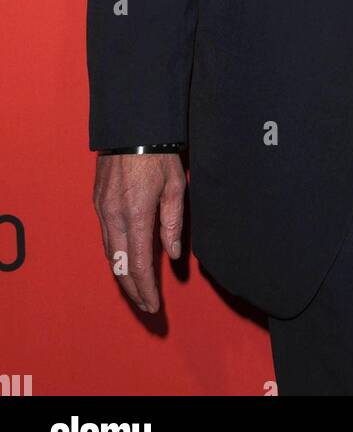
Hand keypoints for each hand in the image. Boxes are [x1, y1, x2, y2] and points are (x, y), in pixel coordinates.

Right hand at [93, 153, 184, 314]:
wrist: (131, 126)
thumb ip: (173, 222)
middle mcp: (114, 217)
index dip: (146, 289)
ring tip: (137, 290)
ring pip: (109, 254)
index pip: (140, 264)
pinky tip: (125, 260)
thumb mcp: (175, 186)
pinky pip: (105, 237)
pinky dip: (115, 255)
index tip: (154, 305)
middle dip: (133, 290)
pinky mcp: (97, 202)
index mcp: (136, 215)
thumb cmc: (158, 154)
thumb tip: (173, 253)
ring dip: (122, 275)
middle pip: (120, 266)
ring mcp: (102, 210)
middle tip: (146, 305)